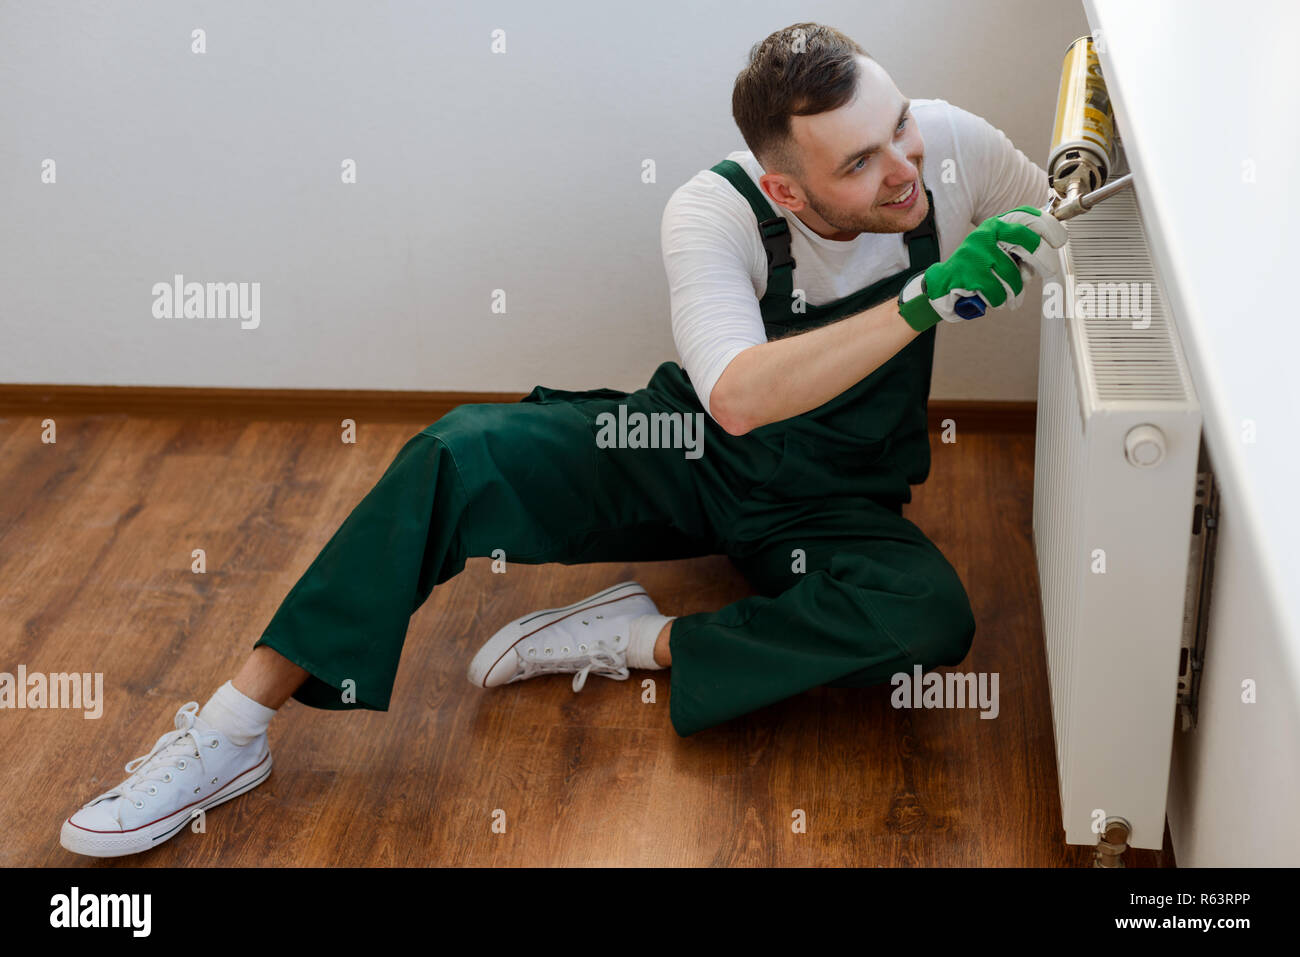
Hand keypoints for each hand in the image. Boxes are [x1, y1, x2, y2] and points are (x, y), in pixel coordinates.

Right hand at [897, 205, 1067, 330]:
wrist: (941, 287)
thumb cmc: (976, 270)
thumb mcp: (998, 252)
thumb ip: (1020, 249)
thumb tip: (1049, 252)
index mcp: (995, 225)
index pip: (1026, 217)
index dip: (1047, 226)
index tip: (1060, 239)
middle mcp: (985, 235)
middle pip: (1026, 242)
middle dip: (1043, 259)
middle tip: (1050, 271)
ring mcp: (976, 254)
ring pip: (1013, 276)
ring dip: (1015, 292)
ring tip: (1008, 295)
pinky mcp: (968, 274)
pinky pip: (998, 292)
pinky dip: (998, 301)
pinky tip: (991, 299)